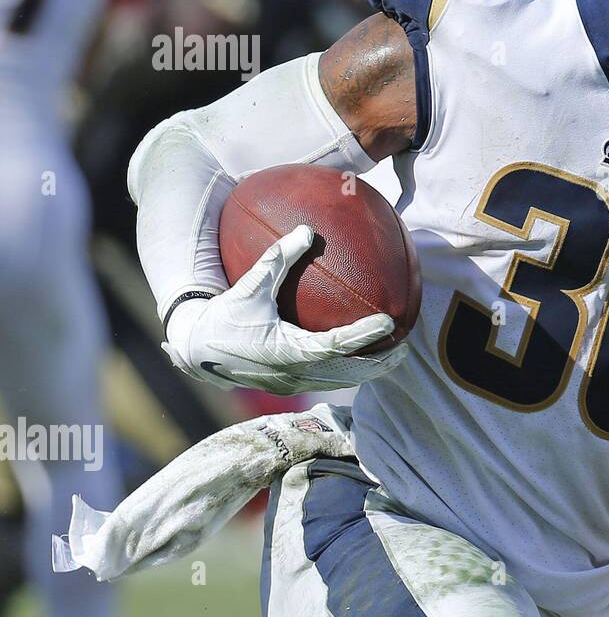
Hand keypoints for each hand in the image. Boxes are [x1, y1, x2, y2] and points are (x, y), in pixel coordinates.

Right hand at [163, 225, 406, 394]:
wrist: (196, 350)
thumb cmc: (224, 315)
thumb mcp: (250, 285)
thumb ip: (278, 258)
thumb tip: (306, 229)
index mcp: (287, 350)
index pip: (336, 344)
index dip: (365, 335)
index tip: (390, 322)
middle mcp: (293, 372)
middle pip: (349, 372)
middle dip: (380, 362)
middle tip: (405, 344)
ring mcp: (291, 384)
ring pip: (340, 382)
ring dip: (369, 370)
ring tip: (394, 355)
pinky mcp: (288, 387)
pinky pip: (327, 381)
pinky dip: (349, 372)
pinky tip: (364, 358)